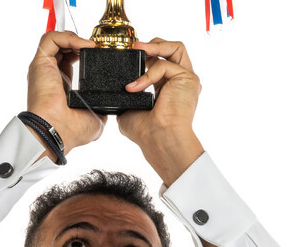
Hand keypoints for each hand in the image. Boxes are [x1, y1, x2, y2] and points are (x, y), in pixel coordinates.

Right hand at [26, 31, 104, 152]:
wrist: (58, 131)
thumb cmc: (72, 130)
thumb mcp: (96, 118)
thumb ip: (101, 105)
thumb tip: (110, 103)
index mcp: (62, 86)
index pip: (70, 60)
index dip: (83, 53)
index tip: (98, 54)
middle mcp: (51, 74)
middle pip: (63, 47)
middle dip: (81, 43)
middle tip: (96, 47)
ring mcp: (44, 68)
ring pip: (56, 40)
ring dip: (76, 38)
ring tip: (91, 46)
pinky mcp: (40, 63)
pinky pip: (51, 38)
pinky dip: (68, 37)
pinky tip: (84, 46)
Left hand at [116, 38, 204, 185]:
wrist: (158, 140)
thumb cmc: (147, 132)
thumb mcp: (130, 106)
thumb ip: (128, 91)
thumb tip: (117, 85)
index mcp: (168, 88)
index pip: (159, 61)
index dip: (144, 55)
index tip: (126, 56)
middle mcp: (180, 82)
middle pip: (171, 49)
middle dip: (152, 45)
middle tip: (133, 48)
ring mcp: (186, 80)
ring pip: (175, 48)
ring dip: (154, 47)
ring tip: (136, 50)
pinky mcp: (189, 79)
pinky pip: (165, 65)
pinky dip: (147, 74)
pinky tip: (135, 86)